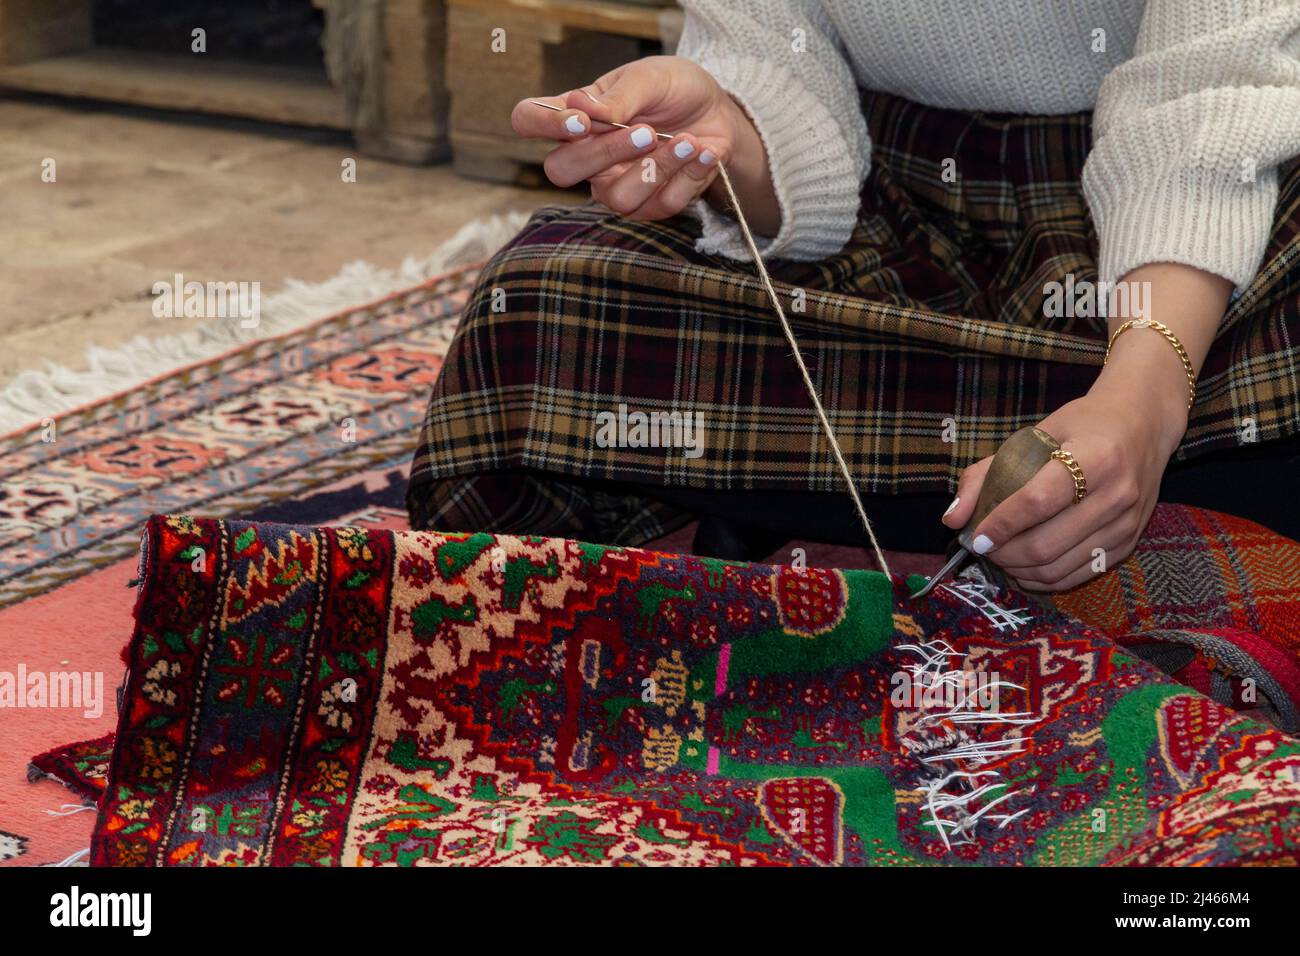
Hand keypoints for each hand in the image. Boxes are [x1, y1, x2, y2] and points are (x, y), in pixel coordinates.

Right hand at [510, 56, 779, 232]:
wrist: (718, 114)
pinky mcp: (650, 206)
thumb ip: (619, 97)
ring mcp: (615, 185)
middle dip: (606, 153)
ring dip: (658, 167)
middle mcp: (587, 155)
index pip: (528, 119)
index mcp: (575, 115)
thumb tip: (580, 107)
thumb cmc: (674, 89)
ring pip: (617, 198)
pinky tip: (703, 152)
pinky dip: (688, 174)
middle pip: (560, 171)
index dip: (542, 124)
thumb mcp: (650, 78)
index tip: (579, 121)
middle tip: (646, 131)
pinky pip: (660, 204)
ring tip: (688, 141)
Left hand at [942, 367, 1188, 591]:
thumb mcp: (1034, 434)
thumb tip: (953, 519)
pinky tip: (1024, 566)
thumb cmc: (1083, 426)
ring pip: (1059, 567)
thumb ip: (987, 473)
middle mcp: (1118, 494)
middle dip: (1003, 553)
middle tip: (982, 547)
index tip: (974, 536)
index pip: (1039, 501)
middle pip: (1046, 543)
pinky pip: (1077, 575)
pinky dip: (1043, 578)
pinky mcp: (1129, 544)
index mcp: (1095, 457)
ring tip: (999, 555)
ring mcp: (1127, 524)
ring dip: (1018, 569)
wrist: (1143, 426)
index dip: (1001, 523)